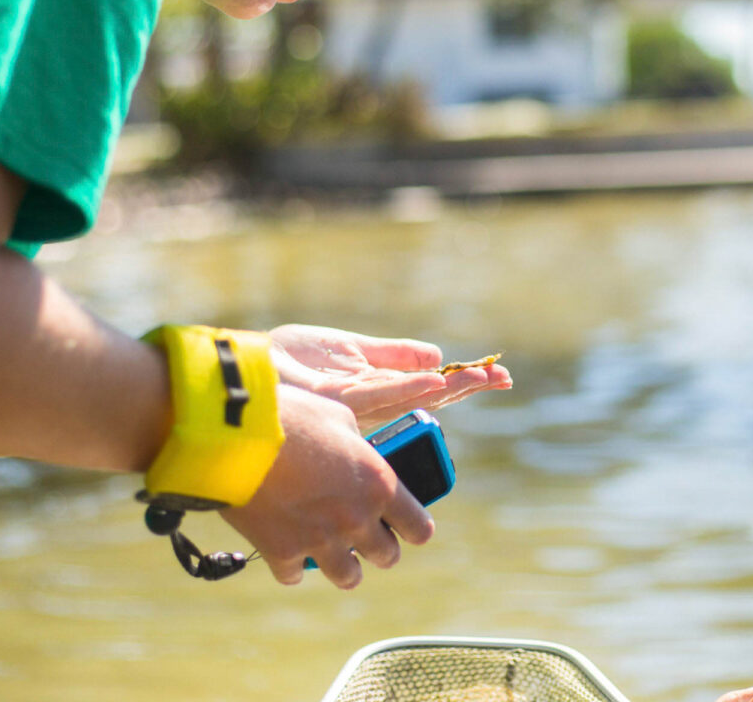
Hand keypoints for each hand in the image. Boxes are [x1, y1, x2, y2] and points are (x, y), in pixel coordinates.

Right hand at [220, 385, 434, 587]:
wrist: (236, 436)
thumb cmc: (292, 416)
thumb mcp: (339, 419)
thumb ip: (357, 447)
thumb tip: (357, 456)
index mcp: (378, 484)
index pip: (419, 527)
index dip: (416, 529)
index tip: (409, 527)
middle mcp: (356, 519)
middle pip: (387, 556)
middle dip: (379, 547)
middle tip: (366, 536)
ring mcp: (320, 541)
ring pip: (348, 577)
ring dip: (343, 564)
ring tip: (331, 549)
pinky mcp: (282, 553)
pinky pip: (296, 574)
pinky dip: (292, 563)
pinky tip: (287, 547)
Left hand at [267, 324, 511, 429]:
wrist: (249, 366)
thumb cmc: (292, 360)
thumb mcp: (350, 349)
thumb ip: (392, 355)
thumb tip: (437, 356)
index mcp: (376, 389)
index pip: (429, 386)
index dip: (462, 382)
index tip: (497, 375)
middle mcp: (370, 402)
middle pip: (428, 396)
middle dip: (466, 388)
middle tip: (502, 379)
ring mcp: (354, 404)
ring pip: (411, 397)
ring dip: (446, 390)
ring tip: (479, 379)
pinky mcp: (334, 400)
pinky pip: (378, 395)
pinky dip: (409, 389)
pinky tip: (434, 383)